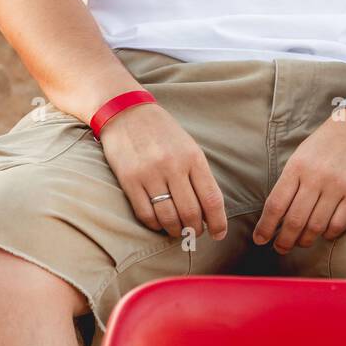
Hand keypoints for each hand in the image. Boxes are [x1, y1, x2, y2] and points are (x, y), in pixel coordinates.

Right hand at [99, 101, 228, 243]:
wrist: (126, 112)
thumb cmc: (161, 132)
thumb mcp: (187, 146)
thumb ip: (198, 175)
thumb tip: (208, 211)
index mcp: (193, 156)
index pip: (211, 199)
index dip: (217, 222)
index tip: (218, 234)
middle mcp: (173, 165)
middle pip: (191, 213)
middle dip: (195, 230)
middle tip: (194, 232)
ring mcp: (150, 173)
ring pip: (169, 218)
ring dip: (176, 231)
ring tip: (177, 230)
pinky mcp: (129, 180)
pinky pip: (146, 214)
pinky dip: (155, 225)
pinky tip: (158, 222)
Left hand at [252, 107, 345, 253]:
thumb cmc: (330, 140)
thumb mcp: (303, 153)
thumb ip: (292, 179)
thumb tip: (278, 211)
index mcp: (297, 166)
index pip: (275, 204)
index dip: (266, 226)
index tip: (260, 239)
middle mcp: (315, 178)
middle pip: (294, 221)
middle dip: (284, 241)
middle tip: (280, 249)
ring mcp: (336, 186)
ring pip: (316, 226)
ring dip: (306, 240)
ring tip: (302, 243)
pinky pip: (339, 224)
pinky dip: (329, 234)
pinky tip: (325, 234)